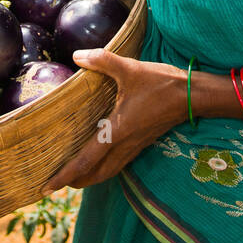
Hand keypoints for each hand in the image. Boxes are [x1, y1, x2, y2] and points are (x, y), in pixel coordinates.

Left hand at [42, 47, 186, 191]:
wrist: (194, 95)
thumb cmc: (162, 83)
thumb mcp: (130, 68)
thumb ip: (103, 61)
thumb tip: (78, 55)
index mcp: (117, 131)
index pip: (86, 160)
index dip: (66, 174)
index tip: (48, 186)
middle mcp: (125, 144)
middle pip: (96, 174)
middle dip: (76, 181)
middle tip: (55, 183)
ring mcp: (135, 145)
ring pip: (109, 170)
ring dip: (91, 177)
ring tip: (73, 176)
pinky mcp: (142, 141)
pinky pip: (119, 162)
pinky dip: (104, 166)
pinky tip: (99, 158)